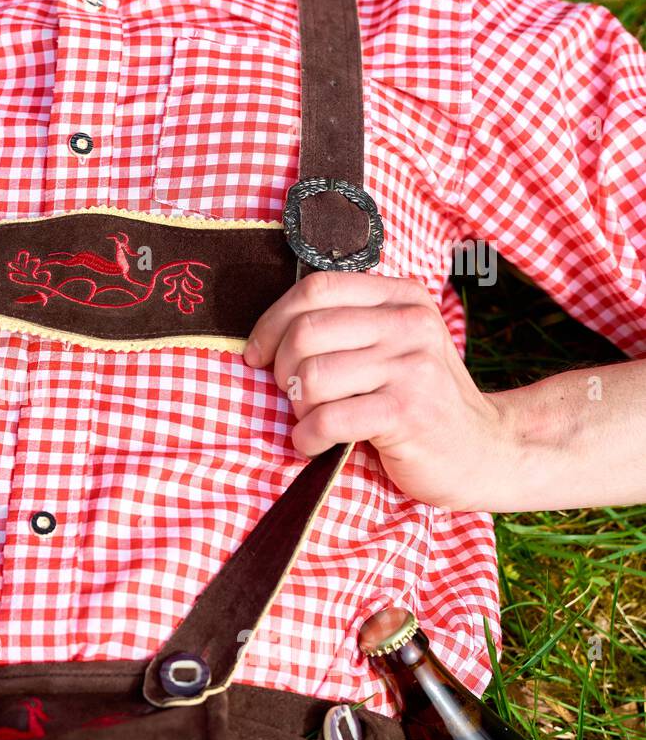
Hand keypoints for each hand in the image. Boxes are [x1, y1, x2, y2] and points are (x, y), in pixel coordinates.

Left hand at [243, 271, 507, 510]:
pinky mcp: (407, 412)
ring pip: (312, 376)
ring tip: (312, 420)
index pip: (316, 288)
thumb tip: (266, 334)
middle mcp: (410, 323)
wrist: (483, 451)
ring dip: (297, 407)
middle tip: (293, 395)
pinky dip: (307, 437)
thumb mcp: (392, 347)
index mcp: (401, 297)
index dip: (272, 321)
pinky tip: (314, 444)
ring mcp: (412, 366)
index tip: (257, 354)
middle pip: (306, 331)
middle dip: (282, 370)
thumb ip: (345, 327)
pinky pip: (327, 418)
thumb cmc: (418, 399)